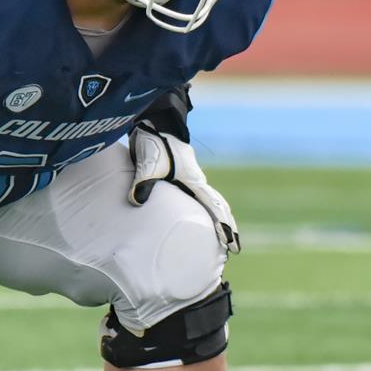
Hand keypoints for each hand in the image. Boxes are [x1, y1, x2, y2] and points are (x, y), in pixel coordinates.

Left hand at [130, 122, 239, 254]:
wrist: (154, 123)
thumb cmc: (154, 143)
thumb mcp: (148, 163)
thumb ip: (143, 181)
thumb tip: (137, 201)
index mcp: (194, 180)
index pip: (213, 207)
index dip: (224, 227)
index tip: (233, 245)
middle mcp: (196, 180)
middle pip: (218, 206)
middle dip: (227, 225)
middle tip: (233, 248)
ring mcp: (190, 177)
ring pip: (210, 200)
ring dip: (218, 217)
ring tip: (222, 235)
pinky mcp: (182, 174)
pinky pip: (198, 195)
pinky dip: (204, 207)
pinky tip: (198, 216)